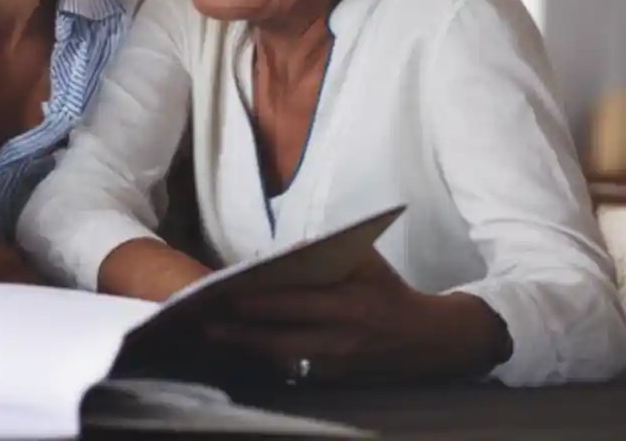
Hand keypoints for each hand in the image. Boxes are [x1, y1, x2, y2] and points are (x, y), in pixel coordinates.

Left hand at [203, 252, 506, 381]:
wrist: (424, 337)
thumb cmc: (386, 288)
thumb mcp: (364, 260)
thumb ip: (324, 252)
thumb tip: (277, 254)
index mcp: (351, 306)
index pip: (298, 305)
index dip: (262, 303)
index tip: (229, 295)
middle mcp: (341, 339)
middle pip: (281, 339)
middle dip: (241, 332)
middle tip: (205, 322)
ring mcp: (335, 363)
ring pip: (282, 356)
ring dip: (247, 345)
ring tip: (213, 332)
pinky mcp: (331, 376)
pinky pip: (292, 364)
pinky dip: (265, 353)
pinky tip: (239, 342)